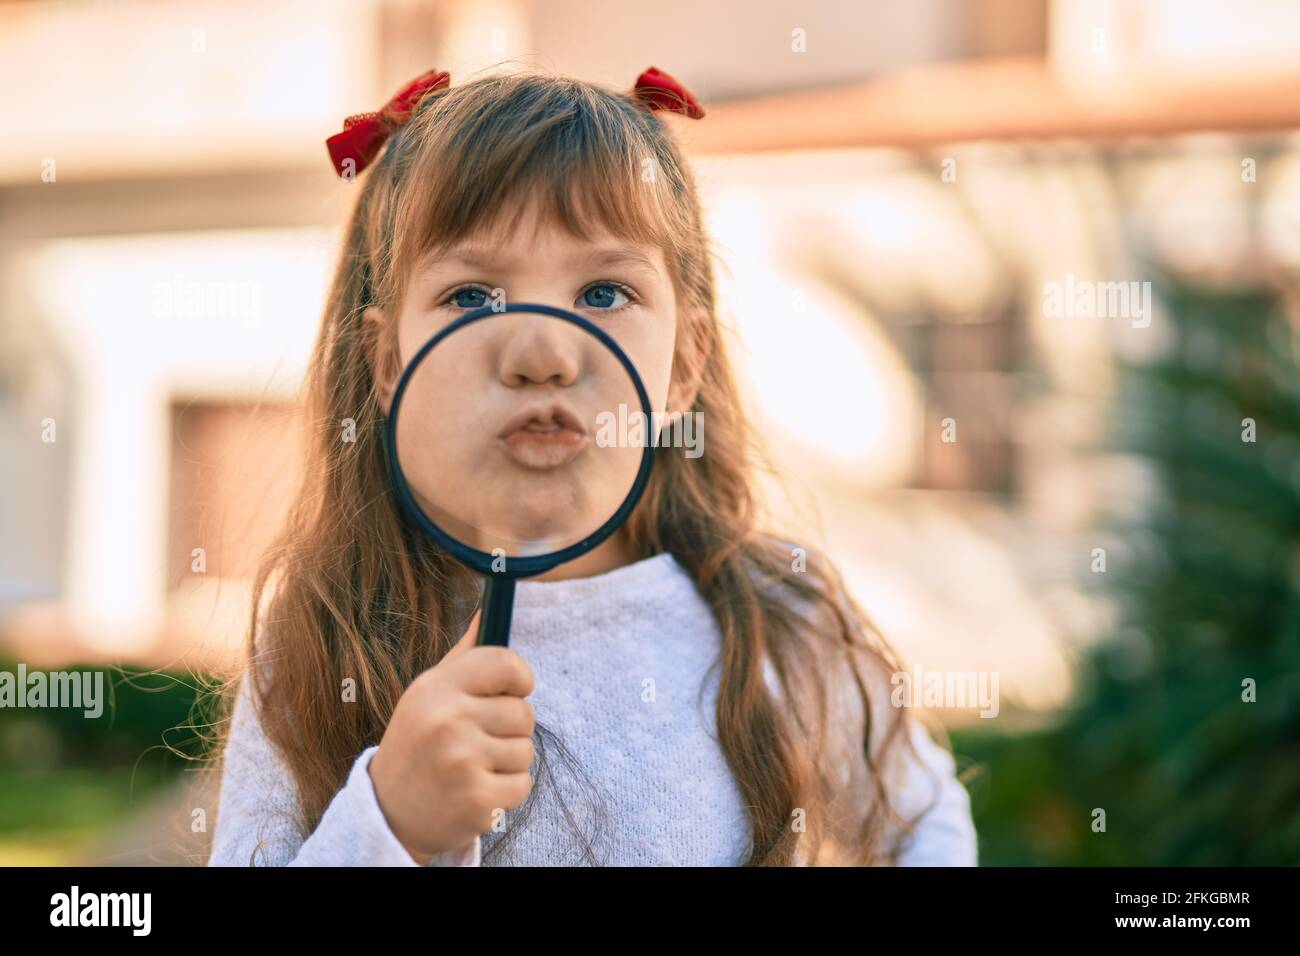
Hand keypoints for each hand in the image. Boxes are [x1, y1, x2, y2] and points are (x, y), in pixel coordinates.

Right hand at [369, 608, 535, 863]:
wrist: (388, 813)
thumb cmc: (418, 743)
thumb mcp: (428, 694)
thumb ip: (464, 657)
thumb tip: (488, 611)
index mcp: (437, 687)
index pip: (506, 664)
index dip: (520, 678)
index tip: (514, 691)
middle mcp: (448, 720)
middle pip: (524, 713)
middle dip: (511, 729)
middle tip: (478, 741)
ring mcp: (463, 762)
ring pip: (527, 750)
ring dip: (508, 762)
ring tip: (473, 767)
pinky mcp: (478, 800)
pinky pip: (524, 784)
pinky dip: (508, 791)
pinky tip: (476, 790)